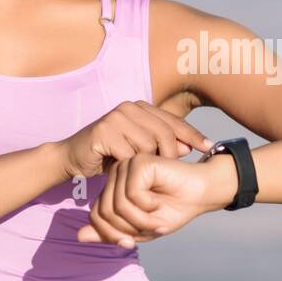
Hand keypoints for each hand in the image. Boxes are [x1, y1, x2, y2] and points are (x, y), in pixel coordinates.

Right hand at [54, 100, 212, 179]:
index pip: (172, 120)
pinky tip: (126, 173)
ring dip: (147, 164)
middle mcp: (128, 107)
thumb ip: (162, 145)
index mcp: (140, 107)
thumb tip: (189, 148)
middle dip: (171, 154)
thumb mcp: (139, 149)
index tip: (209, 147)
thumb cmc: (108, 155)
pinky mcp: (103, 132)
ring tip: (142, 172)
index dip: (192, 134)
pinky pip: (129, 155)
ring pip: (148, 145)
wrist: (72, 158)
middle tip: (171, 171)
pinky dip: (130, 167)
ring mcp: (115, 118)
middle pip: (164, 133)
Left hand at [77, 152, 238, 247]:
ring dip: (140, 221)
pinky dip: (147, 207)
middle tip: (149, 230)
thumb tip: (78, 236)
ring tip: (157, 220)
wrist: (201, 194)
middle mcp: (117, 175)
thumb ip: (111, 232)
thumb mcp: (139, 228)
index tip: (130, 242)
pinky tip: (159, 203)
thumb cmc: (174, 210)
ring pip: (117, 205)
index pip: (96, 215)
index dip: (111, 234)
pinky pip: (131, 194)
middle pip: (103, 211)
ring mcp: (126, 166)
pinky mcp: (139, 163)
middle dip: (127, 229)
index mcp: (114, 188)